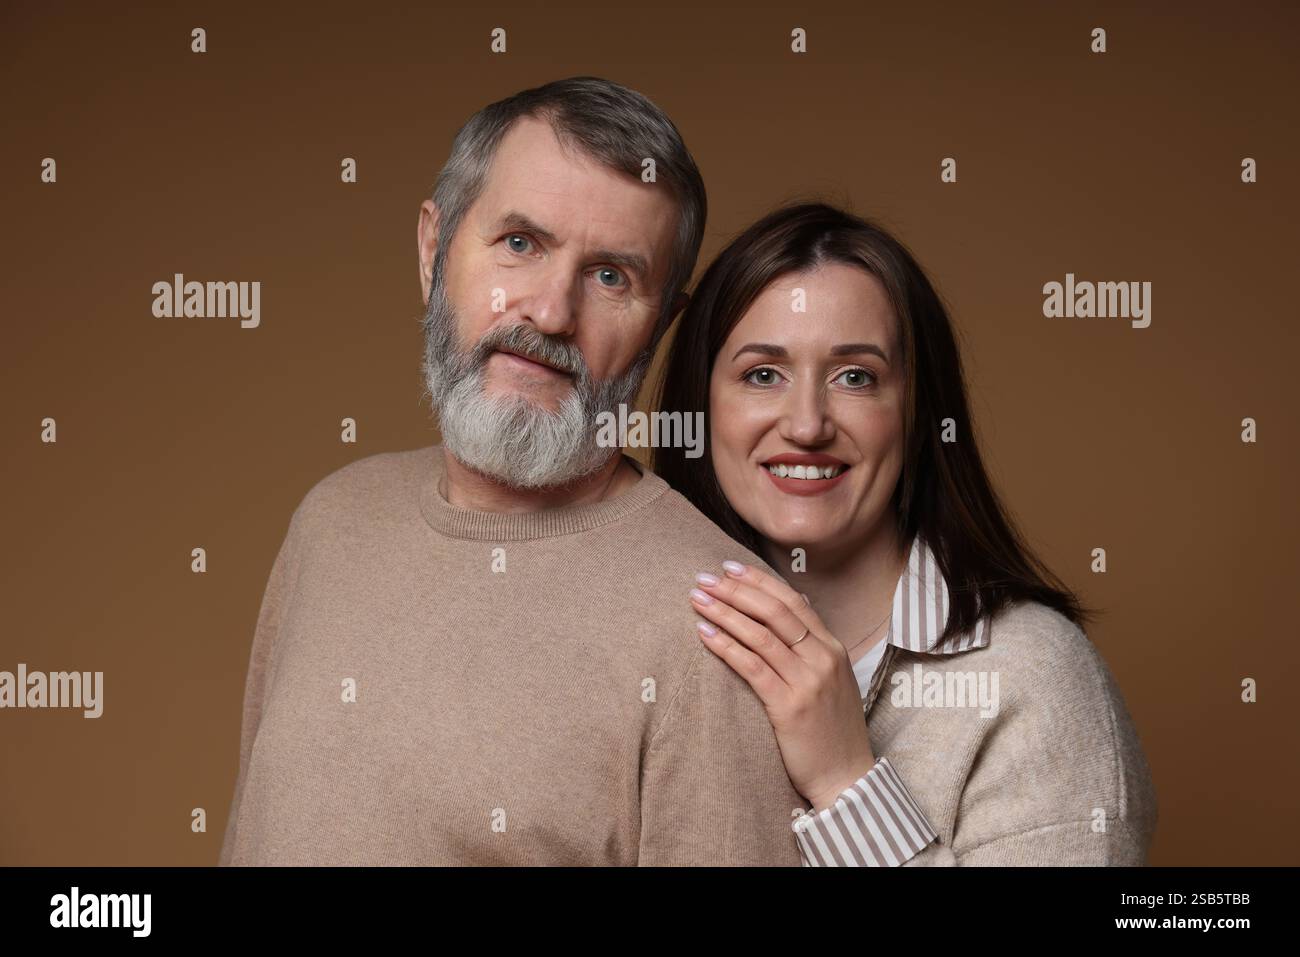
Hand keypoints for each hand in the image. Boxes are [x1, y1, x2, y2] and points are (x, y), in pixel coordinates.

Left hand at [688, 560, 876, 812]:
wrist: (846, 777)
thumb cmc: (832, 730)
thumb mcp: (832, 680)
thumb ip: (813, 647)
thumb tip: (793, 609)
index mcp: (833, 648)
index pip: (792, 601)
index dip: (759, 581)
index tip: (730, 568)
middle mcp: (822, 658)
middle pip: (774, 611)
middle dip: (736, 590)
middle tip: (705, 578)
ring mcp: (807, 681)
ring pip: (760, 634)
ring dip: (725, 612)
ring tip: (698, 600)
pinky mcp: (789, 706)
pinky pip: (752, 667)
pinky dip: (726, 646)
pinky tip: (705, 634)